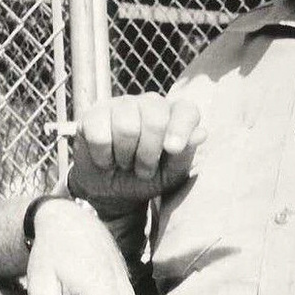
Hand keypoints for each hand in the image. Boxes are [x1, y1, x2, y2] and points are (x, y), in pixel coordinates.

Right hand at [68, 93, 204, 210]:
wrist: (110, 190)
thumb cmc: (146, 178)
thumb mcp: (170, 174)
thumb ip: (185, 154)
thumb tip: (201, 133)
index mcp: (173, 115)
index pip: (186, 110)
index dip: (181, 128)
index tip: (172, 149)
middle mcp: (148, 104)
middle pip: (155, 118)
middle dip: (148, 152)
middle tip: (144, 170)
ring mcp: (119, 105)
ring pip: (126, 126)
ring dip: (125, 156)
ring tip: (124, 164)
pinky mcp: (93, 114)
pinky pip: (99, 134)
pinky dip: (103, 155)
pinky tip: (105, 159)